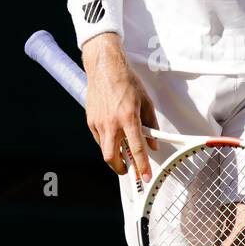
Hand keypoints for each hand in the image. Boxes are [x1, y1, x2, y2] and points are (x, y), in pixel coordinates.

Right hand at [82, 34, 158, 179]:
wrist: (104, 67)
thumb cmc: (126, 81)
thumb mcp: (146, 102)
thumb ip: (151, 125)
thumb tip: (154, 144)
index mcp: (128, 117)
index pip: (137, 149)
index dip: (142, 166)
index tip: (145, 177)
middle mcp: (112, 123)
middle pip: (112, 158)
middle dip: (120, 169)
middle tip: (129, 169)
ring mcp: (98, 123)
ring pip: (104, 150)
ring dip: (114, 156)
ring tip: (123, 152)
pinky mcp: (90, 121)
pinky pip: (99, 139)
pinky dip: (107, 142)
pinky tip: (114, 136)